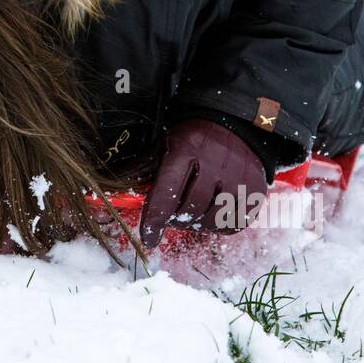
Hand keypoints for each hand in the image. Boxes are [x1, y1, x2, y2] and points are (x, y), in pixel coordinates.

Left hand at [138, 118, 268, 248]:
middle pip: (190, 210)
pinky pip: (235, 224)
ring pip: (212, 220)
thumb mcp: (166, 145)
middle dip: (176, 220)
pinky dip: (221, 226)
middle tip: (173, 216)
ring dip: (197, 225)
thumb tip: (107, 190)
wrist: (236, 124)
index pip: (167, 193)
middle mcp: (215, 164)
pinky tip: (213, 215)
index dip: (154, 220)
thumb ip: (142, 169)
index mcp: (186, 150)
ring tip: (192, 215)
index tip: (149, 238)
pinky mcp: (256, 190)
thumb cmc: (195, 138)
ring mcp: (239, 178)